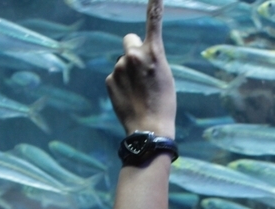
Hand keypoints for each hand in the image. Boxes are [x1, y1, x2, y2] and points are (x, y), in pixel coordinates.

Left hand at [105, 0, 175, 137]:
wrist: (149, 128)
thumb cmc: (163, 103)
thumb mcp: (165, 76)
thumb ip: (151, 60)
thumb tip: (135, 57)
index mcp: (153, 53)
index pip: (153, 22)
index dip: (154, 5)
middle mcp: (134, 55)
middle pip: (129, 41)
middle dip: (132, 50)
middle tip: (141, 70)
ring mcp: (119, 68)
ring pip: (122, 61)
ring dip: (127, 70)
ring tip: (137, 91)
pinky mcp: (109, 80)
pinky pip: (115, 75)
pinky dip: (120, 84)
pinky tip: (128, 97)